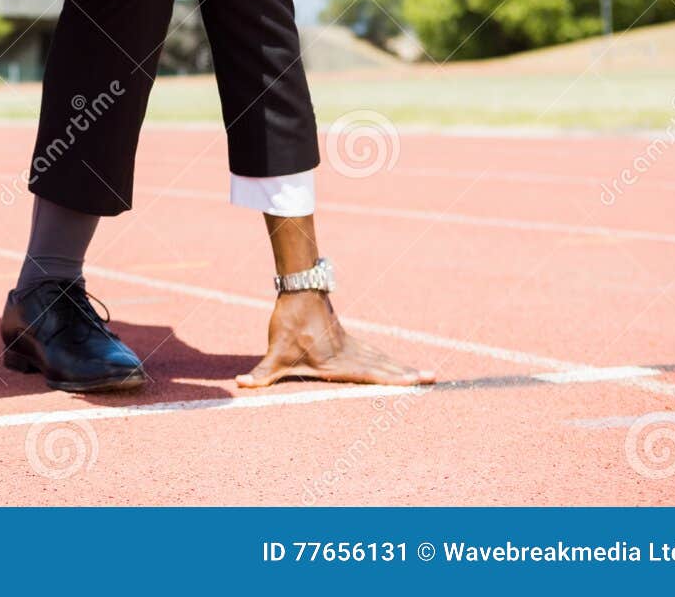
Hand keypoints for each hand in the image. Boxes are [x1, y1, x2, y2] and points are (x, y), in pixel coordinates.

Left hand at [236, 290, 435, 388]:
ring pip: (381, 357)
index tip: (415, 383)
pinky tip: (397, 365)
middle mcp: (348, 354)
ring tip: (425, 375)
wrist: (298, 290)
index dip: (392, 380)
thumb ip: (261, 373)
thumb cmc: (288, 323)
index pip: (369, 374)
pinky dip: (388, 360)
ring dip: (401, 367)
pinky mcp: (347, 338)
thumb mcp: (274, 352)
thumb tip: (241, 384)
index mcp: (336, 362)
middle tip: (433, 379)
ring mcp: (350, 344)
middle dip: (406, 375)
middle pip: (382, 366)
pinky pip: (373, 352)